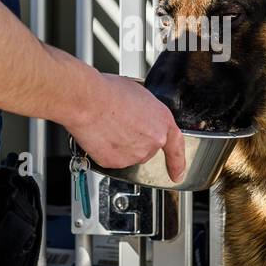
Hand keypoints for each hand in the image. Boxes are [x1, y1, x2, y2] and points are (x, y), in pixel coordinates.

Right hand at [70, 74, 185, 181]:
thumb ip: (145, 110)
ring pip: (129, 155)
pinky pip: (111, 159)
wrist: (88, 102)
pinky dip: (105, 150)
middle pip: (146, 148)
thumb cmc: (109, 92)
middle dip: (134, 140)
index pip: (176, 147)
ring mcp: (135, 154)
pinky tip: (100, 135)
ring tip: (107, 125)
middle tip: (119, 124)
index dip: (177, 163)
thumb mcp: (137, 93)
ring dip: (120, 145)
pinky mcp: (116, 162)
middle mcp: (152, 141)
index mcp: (162, 121)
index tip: (177, 173)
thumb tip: (138, 112)